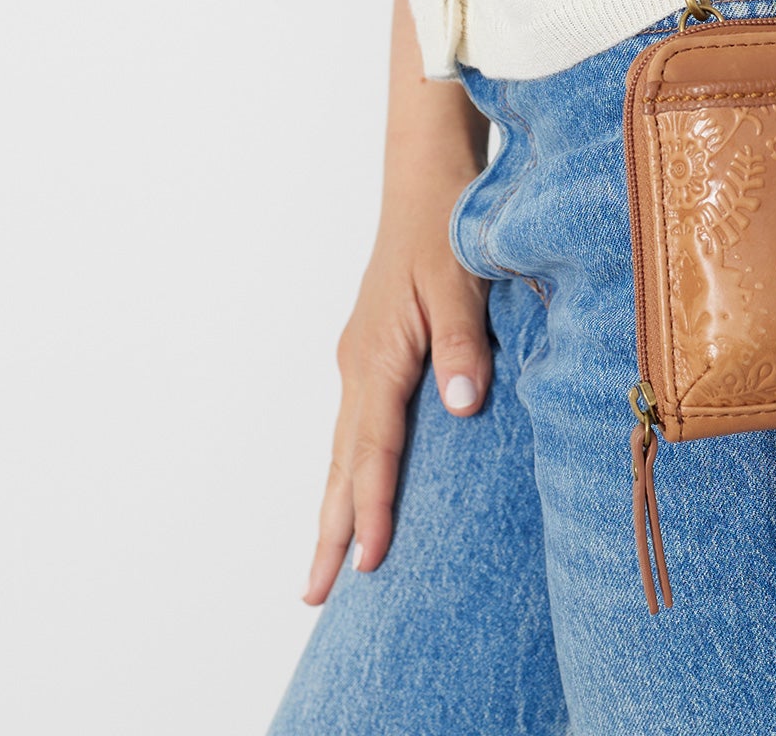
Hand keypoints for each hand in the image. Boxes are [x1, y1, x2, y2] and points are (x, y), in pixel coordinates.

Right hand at [302, 167, 492, 602]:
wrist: (425, 180)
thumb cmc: (446, 227)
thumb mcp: (461, 281)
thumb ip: (461, 344)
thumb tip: (461, 408)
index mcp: (378, 353)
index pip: (374, 447)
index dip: (371, 506)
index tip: (366, 562)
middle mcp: (359, 363)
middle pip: (343, 461)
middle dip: (331, 528)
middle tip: (314, 595)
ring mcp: (361, 358)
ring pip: (344, 446)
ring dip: (336, 503)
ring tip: (326, 562)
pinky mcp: (373, 350)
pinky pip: (356, 424)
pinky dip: (350, 466)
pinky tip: (354, 487)